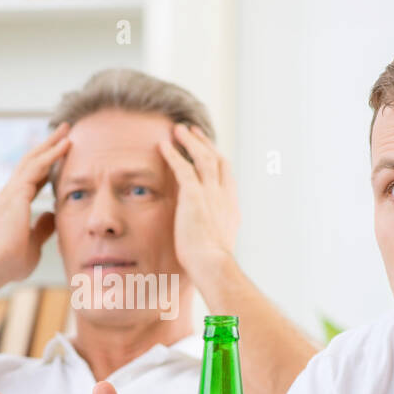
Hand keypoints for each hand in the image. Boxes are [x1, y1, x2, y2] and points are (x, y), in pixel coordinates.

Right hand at [0, 122, 70, 282]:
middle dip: (48, 146)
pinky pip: (37, 167)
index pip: (32, 179)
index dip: (46, 166)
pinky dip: (52, 154)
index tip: (59, 155)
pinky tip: (65, 145)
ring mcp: (11, 191)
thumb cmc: (9, 263)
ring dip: (51, 143)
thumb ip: (41, 228)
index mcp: (13, 206)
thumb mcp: (32, 243)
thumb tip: (52, 216)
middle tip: (64, 131)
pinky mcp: (17, 192)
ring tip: (66, 129)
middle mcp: (10, 194)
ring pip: (33, 159)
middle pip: (31, 162)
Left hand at [159, 123, 238, 283]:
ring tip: (178, 129)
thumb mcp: (218, 245)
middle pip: (216, 160)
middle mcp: (223, 195)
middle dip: (204, 143)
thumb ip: (213, 235)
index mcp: (230, 206)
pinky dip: (173, 154)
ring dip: (190, 141)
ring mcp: (211, 193)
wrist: (213, 265)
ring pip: (202, 157)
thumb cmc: (212, 264)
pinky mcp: (194, 196)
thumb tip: (207, 241)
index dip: (217, 159)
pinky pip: (183, 167)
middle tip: (193, 131)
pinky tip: (163, 145)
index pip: (226, 175)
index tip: (209, 149)